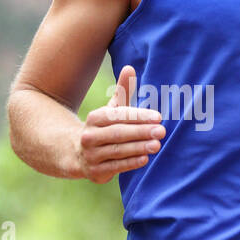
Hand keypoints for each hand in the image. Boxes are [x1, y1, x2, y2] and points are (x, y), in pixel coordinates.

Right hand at [77, 64, 164, 183]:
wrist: (78, 155)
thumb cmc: (104, 128)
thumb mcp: (111, 110)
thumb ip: (122, 91)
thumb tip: (130, 67)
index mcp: (95, 118)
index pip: (118, 115)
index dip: (138, 116)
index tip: (158, 117)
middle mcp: (90, 136)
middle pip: (118, 133)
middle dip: (141, 132)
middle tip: (162, 131)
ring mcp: (91, 155)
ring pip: (117, 150)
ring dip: (138, 147)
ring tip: (157, 145)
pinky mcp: (95, 172)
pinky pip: (115, 167)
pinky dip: (130, 163)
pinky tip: (145, 158)